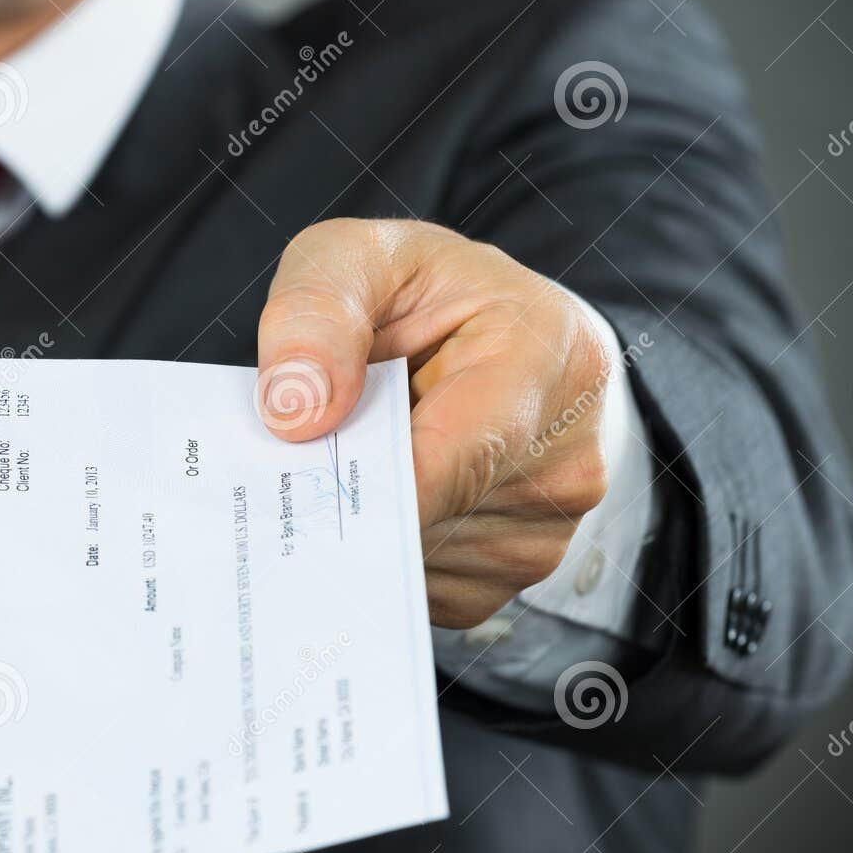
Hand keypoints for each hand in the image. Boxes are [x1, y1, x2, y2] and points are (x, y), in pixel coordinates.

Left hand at [256, 218, 615, 628]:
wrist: (506, 345)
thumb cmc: (433, 298)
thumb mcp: (361, 260)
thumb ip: (316, 309)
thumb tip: (294, 412)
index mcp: (548, 357)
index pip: (450, 460)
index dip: (362, 488)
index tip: (290, 492)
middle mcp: (567, 457)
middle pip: (421, 522)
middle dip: (342, 500)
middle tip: (286, 468)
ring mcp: (547, 530)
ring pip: (412, 563)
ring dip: (359, 528)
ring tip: (352, 463)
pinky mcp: (512, 577)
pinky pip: (421, 592)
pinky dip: (380, 556)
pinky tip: (376, 500)